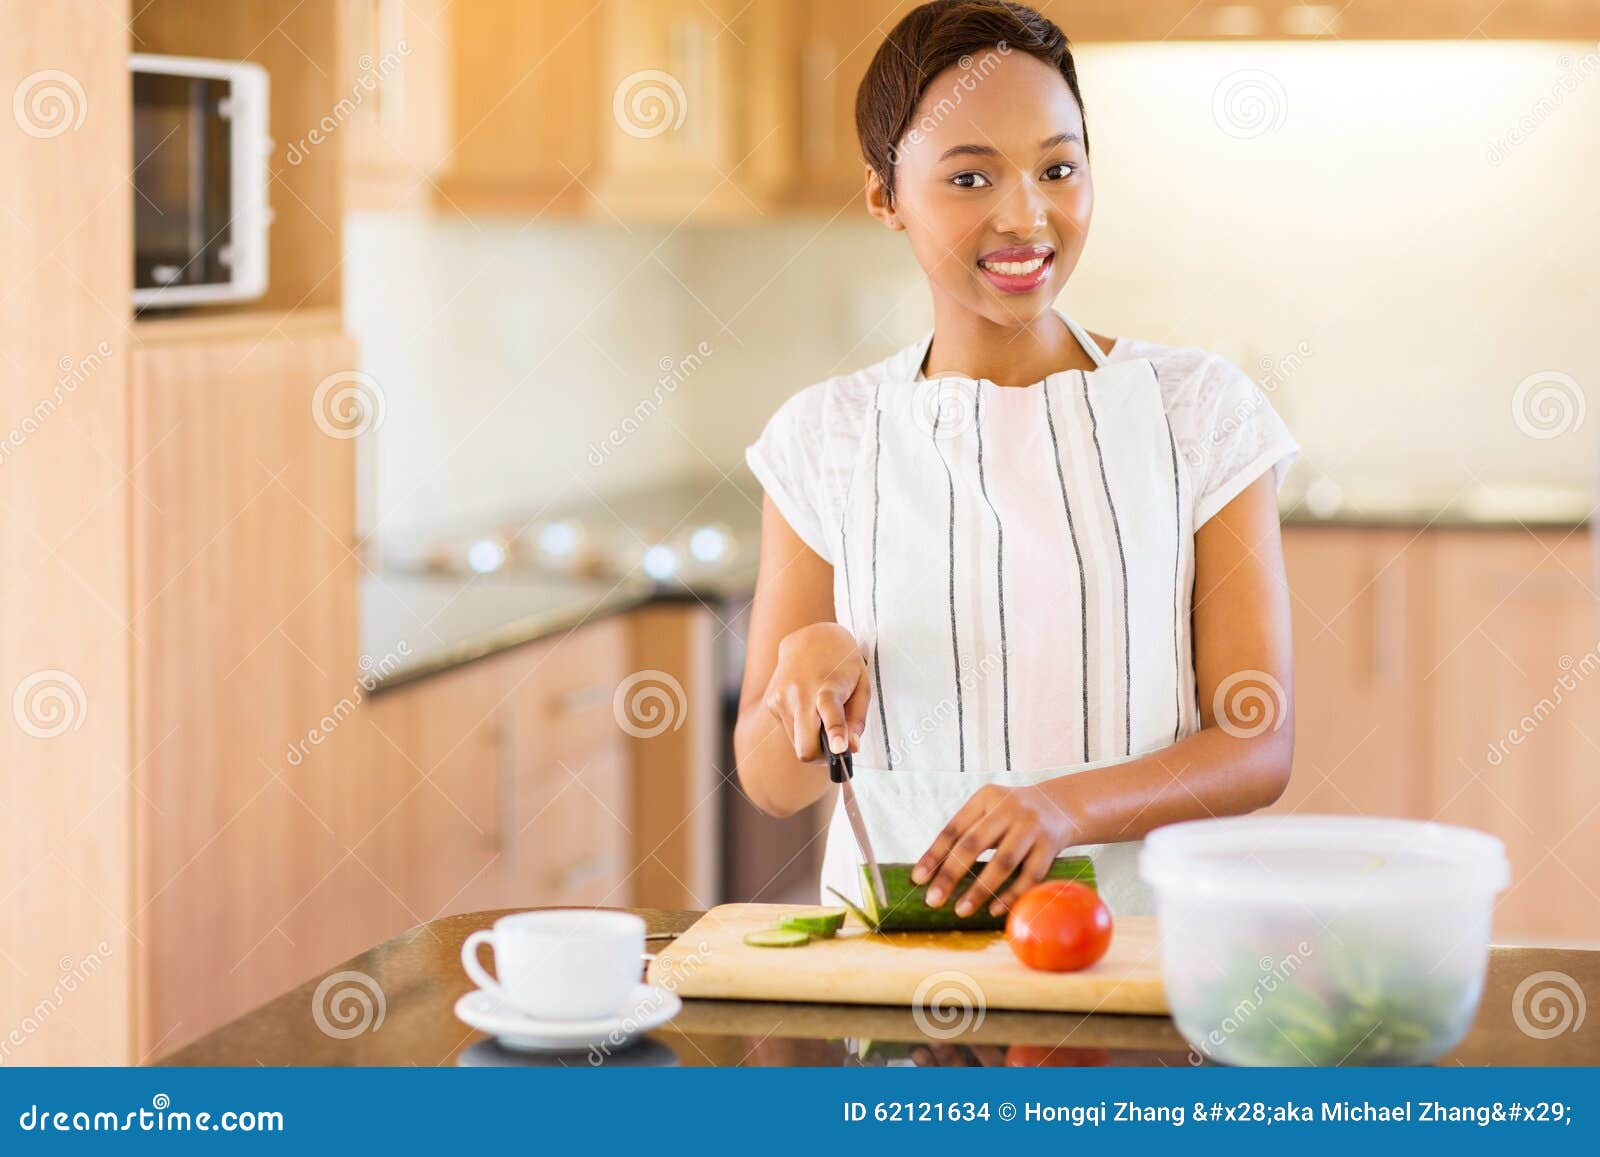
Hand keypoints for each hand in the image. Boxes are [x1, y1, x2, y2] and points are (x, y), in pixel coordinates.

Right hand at [760, 622, 869, 761]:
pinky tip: (808, 706)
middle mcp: (800, 693)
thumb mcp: (862, 686)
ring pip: (796, 742)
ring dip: (811, 739)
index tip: (839, 749)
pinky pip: (789, 730)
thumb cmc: (842, 663)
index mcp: (828, 687)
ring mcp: (781, 698)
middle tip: (834, 748)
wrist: (810, 636)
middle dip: (821, 756)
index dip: (835, 734)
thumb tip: (852, 748)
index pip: (830, 713)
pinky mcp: (771, 702)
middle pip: (805, 748)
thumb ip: (857, 719)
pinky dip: (801, 728)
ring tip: (822, 717)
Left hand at [911, 784, 1077, 917]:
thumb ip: (967, 833)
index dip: (934, 854)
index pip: (954, 829)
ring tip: (961, 910)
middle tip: (933, 900)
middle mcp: (1008, 808)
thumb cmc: (1013, 816)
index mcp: (985, 798)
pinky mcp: (1050, 845)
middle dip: (950, 875)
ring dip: (980, 889)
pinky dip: (1011, 894)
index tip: (917, 879)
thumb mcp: (990, 811)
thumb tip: (932, 872)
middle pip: (973, 844)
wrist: (1062, 805)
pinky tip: (994, 909)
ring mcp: (1031, 826)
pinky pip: (1029, 875)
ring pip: (1002, 862)